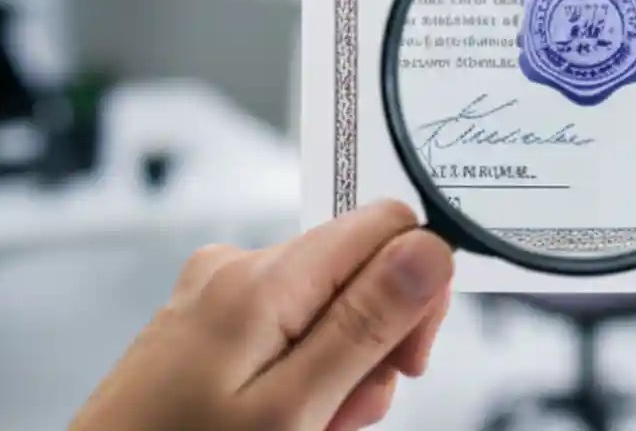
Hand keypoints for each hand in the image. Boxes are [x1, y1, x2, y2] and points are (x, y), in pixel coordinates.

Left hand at [71, 201, 453, 430]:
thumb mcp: (293, 409)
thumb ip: (366, 323)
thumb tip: (430, 246)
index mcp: (261, 279)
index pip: (388, 224)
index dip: (418, 290)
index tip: (406, 360)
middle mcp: (236, 267)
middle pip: (360, 270)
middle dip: (373, 343)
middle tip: (344, 412)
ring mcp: (216, 293)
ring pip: (328, 304)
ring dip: (338, 368)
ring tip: (306, 425)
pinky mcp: (205, 320)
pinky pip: (286, 325)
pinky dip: (300, 371)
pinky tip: (279, 416)